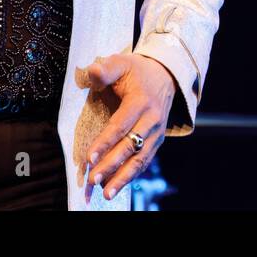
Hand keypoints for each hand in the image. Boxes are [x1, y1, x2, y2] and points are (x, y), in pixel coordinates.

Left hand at [84, 52, 177, 199]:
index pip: (121, 125)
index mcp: (141, 101)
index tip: (90, 157)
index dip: (105, 142)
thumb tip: (92, 71)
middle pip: (130, 146)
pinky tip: (118, 186)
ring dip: (123, 177)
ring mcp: (157, 133)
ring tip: (107, 193)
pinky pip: (145, 161)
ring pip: (140, 159)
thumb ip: (106, 68)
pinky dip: (132, 175)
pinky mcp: (158, 141)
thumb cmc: (138, 71)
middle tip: (93, 180)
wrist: (166, 76)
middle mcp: (152, 119)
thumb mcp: (122, 62)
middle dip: (111, 165)